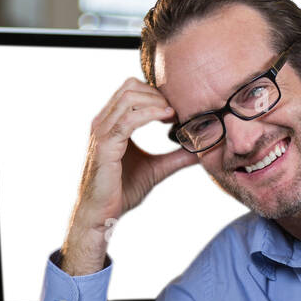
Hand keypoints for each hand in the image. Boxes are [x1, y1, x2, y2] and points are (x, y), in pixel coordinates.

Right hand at [61, 78, 198, 275]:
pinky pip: (128, 119)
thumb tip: (199, 152)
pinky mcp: (105, 145)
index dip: (156, 93)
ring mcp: (101, 131)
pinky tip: (167, 118)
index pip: (132, 90)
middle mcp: (103, 122)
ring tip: (174, 114)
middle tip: (178, 110)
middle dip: (157, 94)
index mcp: (111, 123)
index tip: (177, 108)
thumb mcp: (155, 169)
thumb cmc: (122, 191)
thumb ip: (175, 158)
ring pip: (129, 97)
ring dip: (156, 101)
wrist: (102, 214)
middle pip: (130, 86)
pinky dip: (150, 114)